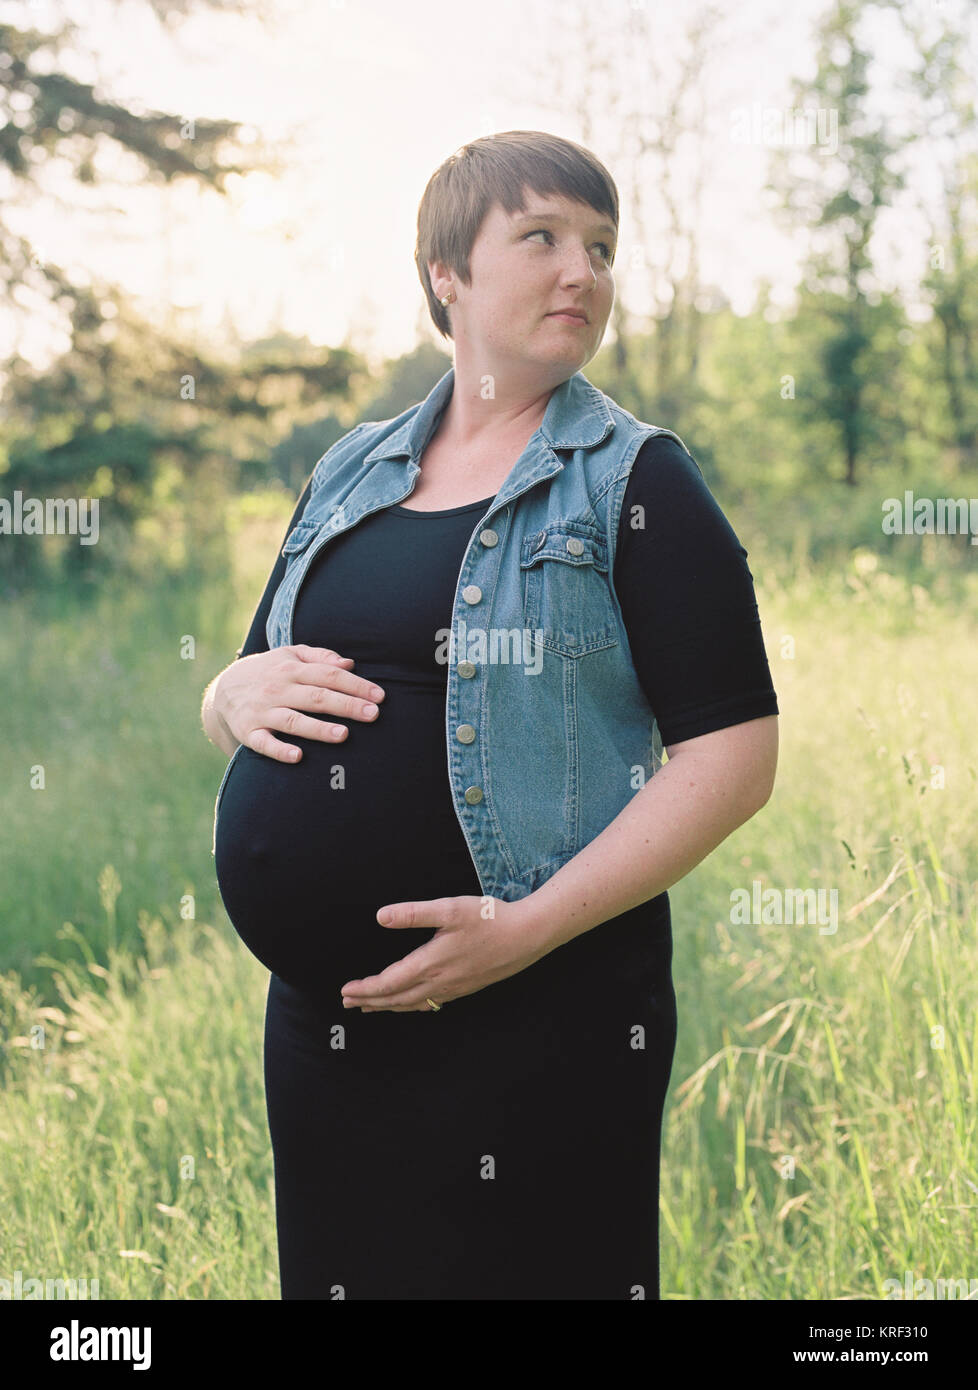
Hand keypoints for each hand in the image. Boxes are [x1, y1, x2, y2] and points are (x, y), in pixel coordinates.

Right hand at [214, 644, 385, 761]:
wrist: (222, 690)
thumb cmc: (268, 672)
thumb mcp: (289, 655)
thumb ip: (320, 657)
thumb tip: (349, 664)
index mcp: (291, 669)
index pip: (329, 675)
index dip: (356, 685)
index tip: (380, 697)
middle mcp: (277, 689)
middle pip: (316, 697)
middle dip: (346, 706)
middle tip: (373, 715)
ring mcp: (262, 712)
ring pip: (293, 721)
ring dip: (318, 728)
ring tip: (344, 735)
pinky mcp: (249, 733)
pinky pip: (264, 743)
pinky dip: (279, 750)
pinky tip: (298, 756)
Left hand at [340, 895, 550, 1011]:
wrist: (527, 936)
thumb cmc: (489, 919)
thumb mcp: (449, 908)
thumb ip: (413, 913)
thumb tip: (380, 917)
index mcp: (430, 963)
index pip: (388, 983)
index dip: (365, 988)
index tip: (345, 990)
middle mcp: (439, 981)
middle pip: (397, 998)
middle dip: (370, 1001)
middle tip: (347, 1002)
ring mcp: (454, 988)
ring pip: (413, 1004)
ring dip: (389, 1006)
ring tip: (370, 1007)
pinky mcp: (465, 987)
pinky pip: (430, 1003)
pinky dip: (412, 1006)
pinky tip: (411, 1003)